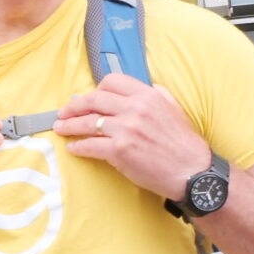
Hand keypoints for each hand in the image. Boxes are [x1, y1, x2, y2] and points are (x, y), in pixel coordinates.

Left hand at [57, 73, 210, 202]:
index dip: (95, 90)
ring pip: (88, 122)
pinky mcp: (120, 151)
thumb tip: (141, 88)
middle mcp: (135, 108)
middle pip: (94, 99)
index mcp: (147, 95)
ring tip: (61, 128)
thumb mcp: (174, 109)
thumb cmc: (184, 144)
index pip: (111, 82)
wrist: (193, 171)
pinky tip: (74, 147)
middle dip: (74, 106)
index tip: (88, 98)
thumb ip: (156, 94)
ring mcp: (126, 129)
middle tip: (63, 112)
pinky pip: (90, 145)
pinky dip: (78, 146)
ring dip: (70, 125)